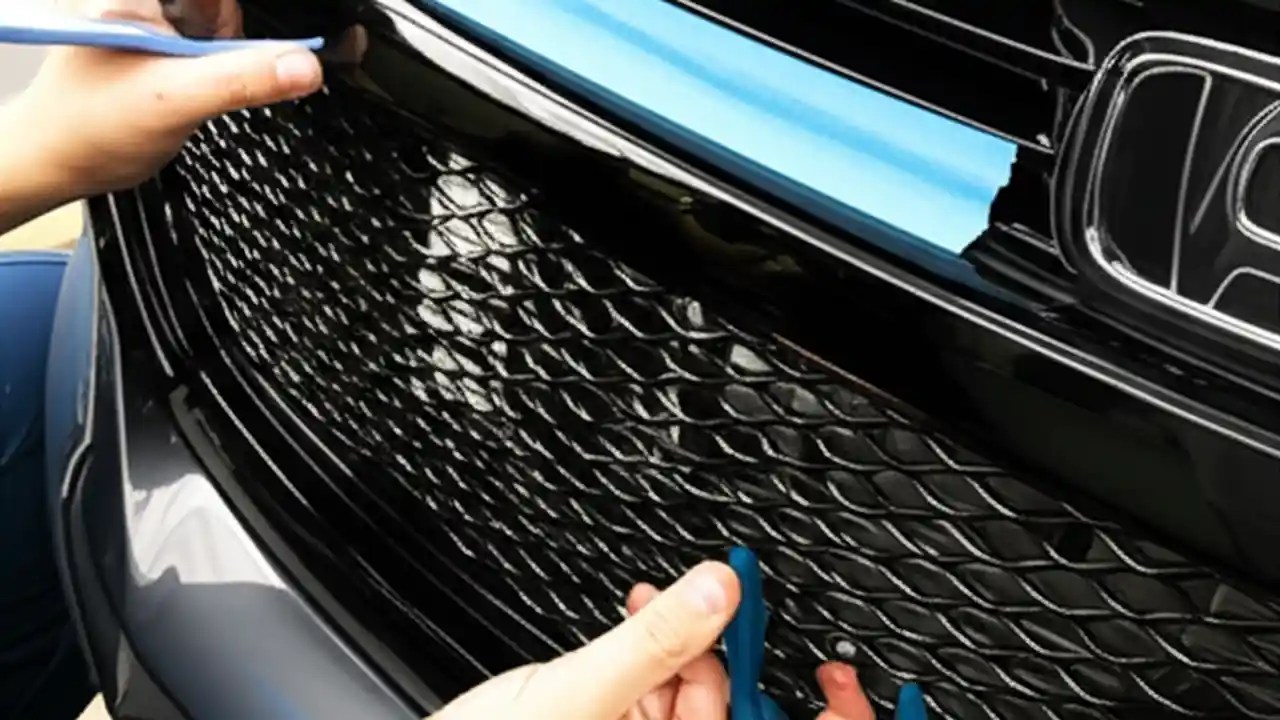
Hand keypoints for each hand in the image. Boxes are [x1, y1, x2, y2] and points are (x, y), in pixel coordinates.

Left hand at [11, 0, 324, 202]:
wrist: (58, 161)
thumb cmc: (89, 126)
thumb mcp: (176, 100)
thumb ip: (243, 80)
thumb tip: (305, 66)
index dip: (234, 13)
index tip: (260, 48)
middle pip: (219, 3)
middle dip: (232, 31)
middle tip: (213, 67)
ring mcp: (151, 14)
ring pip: (218, 13)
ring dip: (229, 45)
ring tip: (197, 78)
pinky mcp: (160, 37)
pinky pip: (210, 32)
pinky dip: (222, 55)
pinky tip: (198, 80)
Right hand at [429, 561, 875, 719]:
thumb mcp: (579, 696)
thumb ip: (653, 644)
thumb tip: (718, 591)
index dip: (824, 716)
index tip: (831, 674)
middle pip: (727, 715)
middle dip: (715, 659)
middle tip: (699, 607)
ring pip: (688, 706)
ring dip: (675, 652)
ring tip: (651, 607)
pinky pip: (651, 702)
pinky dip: (646, 664)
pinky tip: (632, 628)